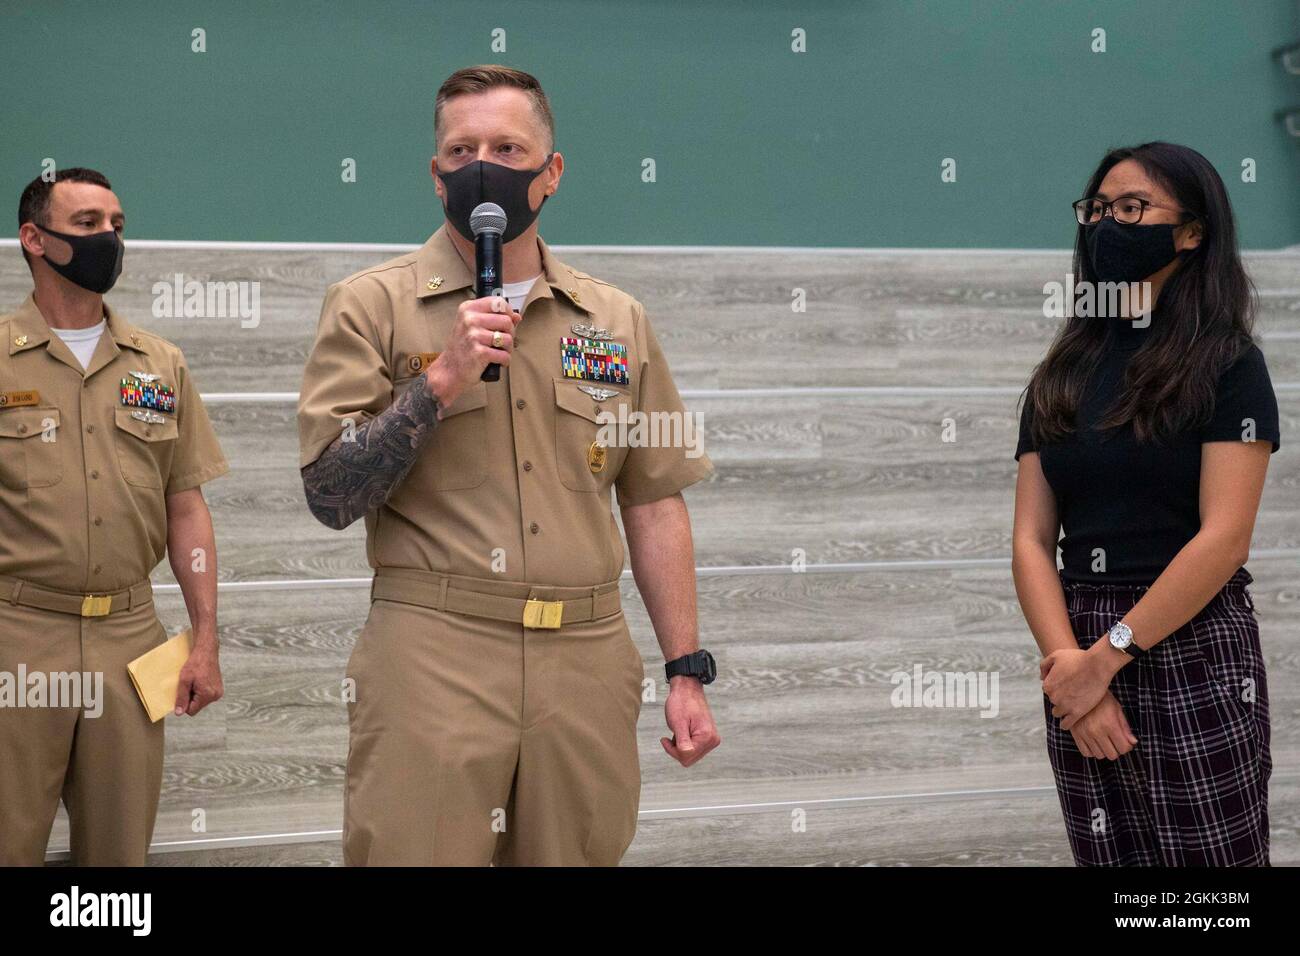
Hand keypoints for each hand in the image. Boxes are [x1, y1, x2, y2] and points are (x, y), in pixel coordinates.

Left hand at [174, 641, 222, 716]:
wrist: (207, 651)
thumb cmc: (195, 663)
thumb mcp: (184, 680)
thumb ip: (181, 698)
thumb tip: (179, 713)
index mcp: (207, 695)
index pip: (191, 711)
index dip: (184, 703)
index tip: (183, 691)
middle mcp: (215, 695)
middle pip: (197, 706)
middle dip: (190, 698)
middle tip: (189, 684)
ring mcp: (218, 692)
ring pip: (201, 701)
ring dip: (196, 694)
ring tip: (195, 681)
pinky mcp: (219, 688)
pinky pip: (206, 696)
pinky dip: (201, 691)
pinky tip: (200, 680)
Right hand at [426, 295, 519, 410]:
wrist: (450, 370)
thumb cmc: (463, 348)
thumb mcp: (473, 327)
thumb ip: (494, 318)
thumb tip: (517, 316)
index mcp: (468, 309)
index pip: (498, 302)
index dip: (508, 312)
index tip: (508, 321)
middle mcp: (470, 319)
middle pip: (507, 321)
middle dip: (510, 333)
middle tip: (503, 342)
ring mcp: (474, 336)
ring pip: (508, 338)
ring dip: (508, 348)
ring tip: (499, 352)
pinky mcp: (479, 353)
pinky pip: (504, 355)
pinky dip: (505, 360)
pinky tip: (497, 361)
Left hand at [661, 677, 720, 767]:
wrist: (687, 689)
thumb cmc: (681, 702)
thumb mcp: (678, 722)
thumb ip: (683, 741)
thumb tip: (685, 756)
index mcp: (707, 737)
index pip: (686, 757)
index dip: (672, 750)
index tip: (664, 739)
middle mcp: (713, 740)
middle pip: (688, 759)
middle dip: (676, 749)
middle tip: (669, 736)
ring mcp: (711, 739)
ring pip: (690, 755)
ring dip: (680, 746)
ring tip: (678, 731)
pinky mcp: (707, 738)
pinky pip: (692, 749)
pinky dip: (683, 743)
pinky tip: (681, 732)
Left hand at [1041, 645, 1113, 730]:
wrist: (1097, 665)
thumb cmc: (1078, 658)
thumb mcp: (1056, 656)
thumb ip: (1044, 666)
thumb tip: (1042, 678)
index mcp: (1047, 685)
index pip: (1048, 690)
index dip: (1058, 686)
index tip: (1067, 684)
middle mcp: (1053, 697)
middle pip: (1054, 701)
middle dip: (1061, 697)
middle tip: (1073, 693)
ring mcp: (1065, 706)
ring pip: (1058, 713)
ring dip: (1063, 710)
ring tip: (1072, 706)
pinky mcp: (1077, 713)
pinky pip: (1066, 724)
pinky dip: (1066, 724)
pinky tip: (1069, 721)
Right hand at [1068, 691, 1136, 759]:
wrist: (1080, 689)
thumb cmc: (1102, 698)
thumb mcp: (1117, 709)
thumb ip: (1125, 727)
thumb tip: (1133, 742)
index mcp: (1110, 724)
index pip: (1123, 748)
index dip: (1127, 746)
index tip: (1125, 742)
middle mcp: (1096, 730)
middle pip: (1112, 755)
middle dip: (1116, 749)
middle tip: (1115, 741)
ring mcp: (1084, 733)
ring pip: (1099, 755)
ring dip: (1104, 750)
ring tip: (1105, 740)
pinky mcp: (1075, 734)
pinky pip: (1086, 753)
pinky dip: (1092, 750)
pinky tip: (1095, 742)